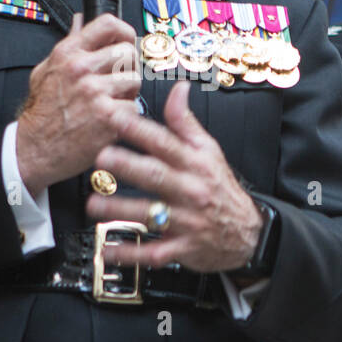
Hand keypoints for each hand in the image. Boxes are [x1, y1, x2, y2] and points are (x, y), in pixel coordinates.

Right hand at [15, 13, 140, 195]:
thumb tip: (79, 21)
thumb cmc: (41, 112)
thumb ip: (68, 45)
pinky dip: (126, 115)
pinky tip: (109, 120)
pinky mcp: (108, 117)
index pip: (108, 24)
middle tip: (118, 80)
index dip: (125, 31)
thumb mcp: (45, 70)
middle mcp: (82, 69)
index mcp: (68, 54)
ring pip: (135, 80)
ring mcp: (96, 93)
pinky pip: (134, 107)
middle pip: (128, 52)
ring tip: (112, 102)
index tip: (127, 42)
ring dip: (128, 93)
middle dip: (128, 67)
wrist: (33, 149)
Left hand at [84, 81, 264, 272]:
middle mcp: (190, 190)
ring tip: (93, 205)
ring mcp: (186, 221)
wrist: (248, 234)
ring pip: (150, 214)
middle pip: (156, 176)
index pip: (165, 142)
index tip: (115, 118)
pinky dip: (130, 253)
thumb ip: (186, 122)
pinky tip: (109, 249)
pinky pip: (153, 252)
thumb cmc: (220, 188)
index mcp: (194, 163)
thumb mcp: (209, 151)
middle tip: (101, 159)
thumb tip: (178, 88)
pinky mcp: (182, 248)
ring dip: (119, 210)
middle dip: (127, 166)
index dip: (140, 130)